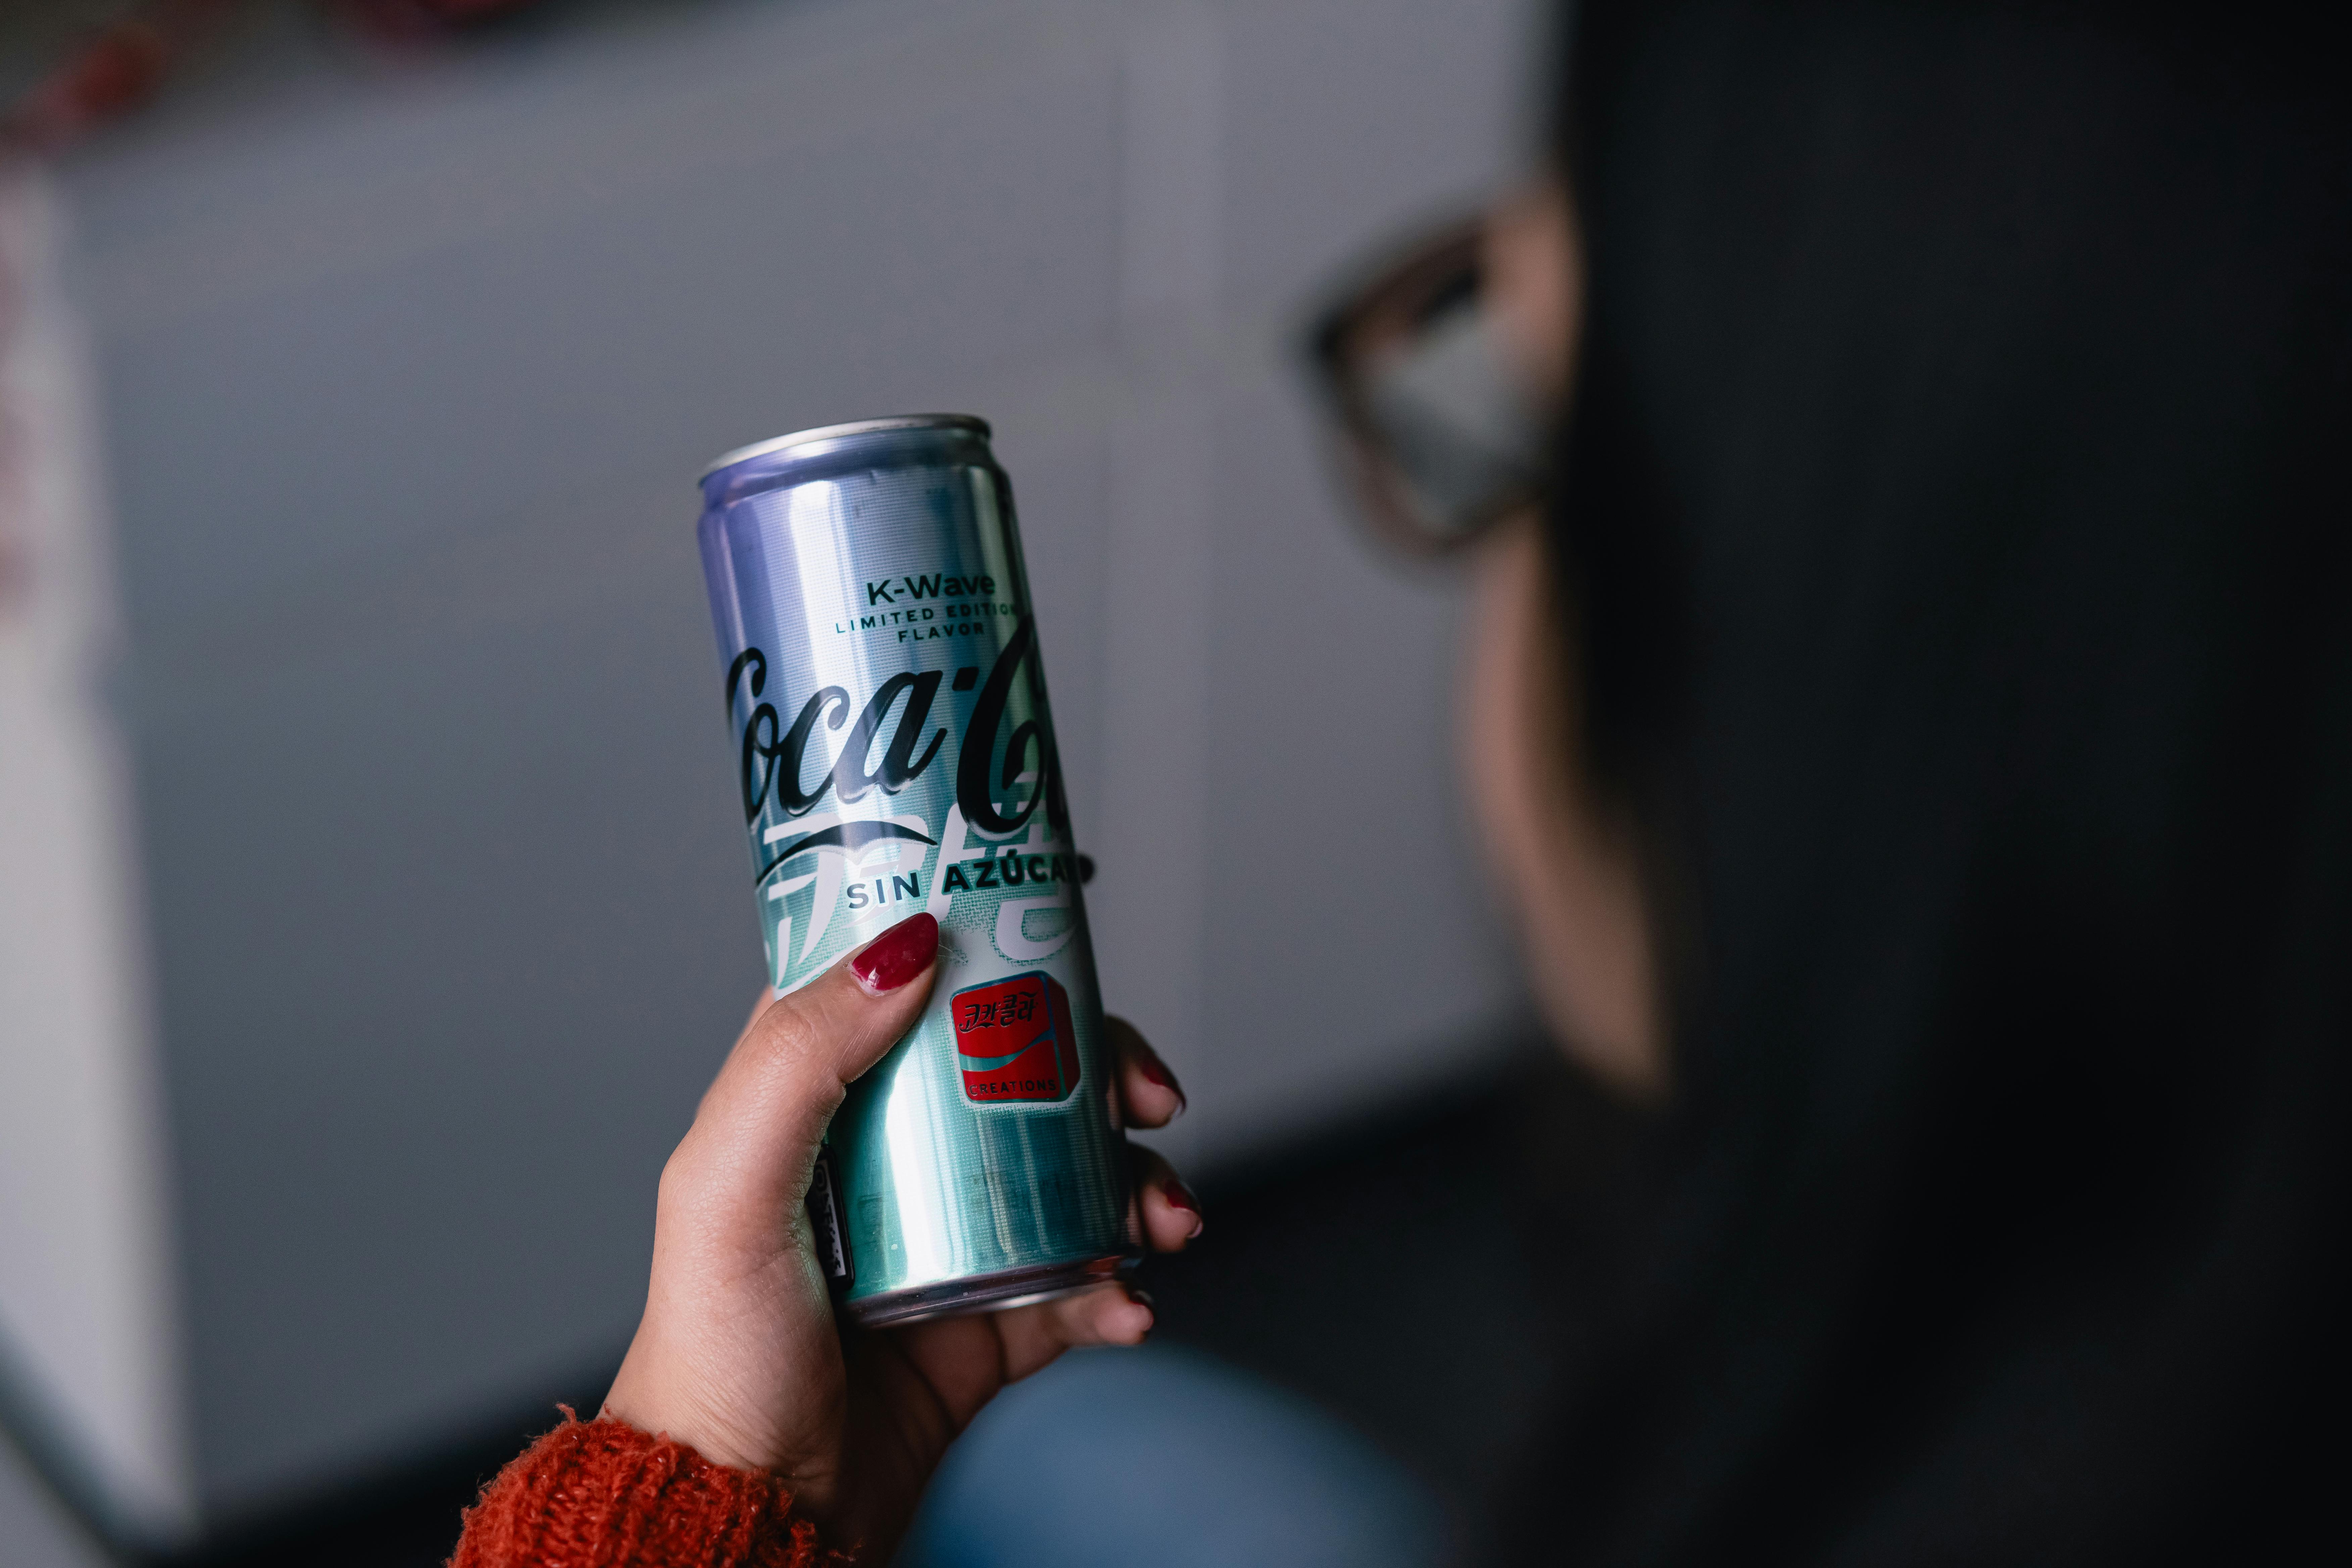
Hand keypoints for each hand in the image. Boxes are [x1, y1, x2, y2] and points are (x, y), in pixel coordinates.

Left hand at [602, 911, 1199, 1556]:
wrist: (751, 1515)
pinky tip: (1128, 1306)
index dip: (985, 942)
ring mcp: (952, 1236)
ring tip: (1161, 1219)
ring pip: (1074, 1168)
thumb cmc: (710, 1357)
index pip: (905, 982)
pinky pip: (1086, 1282)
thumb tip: (904, 947)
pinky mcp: (993, 1321)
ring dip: (1139, 1183)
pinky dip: (1124, 1289)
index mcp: (818, 1100)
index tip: (1061, 928)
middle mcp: (891, 1154)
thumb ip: (800, 1056)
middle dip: (1103, 1068)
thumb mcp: (726, 1185)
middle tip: (1144, 1095)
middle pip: (1020, 1065)